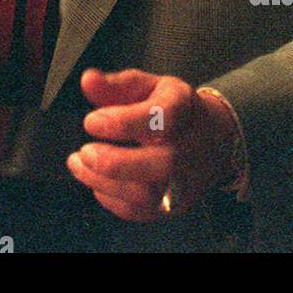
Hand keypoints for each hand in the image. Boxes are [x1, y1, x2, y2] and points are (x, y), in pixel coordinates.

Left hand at [66, 68, 238, 221]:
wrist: (212, 140)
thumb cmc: (174, 111)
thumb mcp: (149, 86)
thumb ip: (117, 85)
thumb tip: (89, 80)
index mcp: (182, 109)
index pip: (160, 118)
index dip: (122, 122)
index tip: (91, 121)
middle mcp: (189, 148)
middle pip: (162, 163)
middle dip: (115, 161)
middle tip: (84, 151)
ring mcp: (184, 181)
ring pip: (148, 194)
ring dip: (104, 182)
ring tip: (80, 164)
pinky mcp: (174, 206)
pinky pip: (141, 212)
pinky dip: (112, 200)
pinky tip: (97, 181)